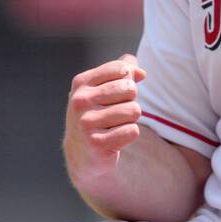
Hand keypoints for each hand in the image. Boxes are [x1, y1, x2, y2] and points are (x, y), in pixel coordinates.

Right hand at [64, 54, 147, 178]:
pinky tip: (115, 139)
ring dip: (130, 120)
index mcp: (81, 83)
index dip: (128, 82)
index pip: (122, 69)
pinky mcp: (97, 143)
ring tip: (115, 126)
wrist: (82, 152)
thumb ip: (124, 71)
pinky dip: (129, 135)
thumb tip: (140, 72)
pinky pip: (132, 131)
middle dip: (130, 101)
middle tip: (116, 113)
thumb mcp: (103, 88)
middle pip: (130, 89)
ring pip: (134, 110)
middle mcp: (80, 101)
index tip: (118, 94)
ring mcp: (86, 122)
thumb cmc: (98, 114)